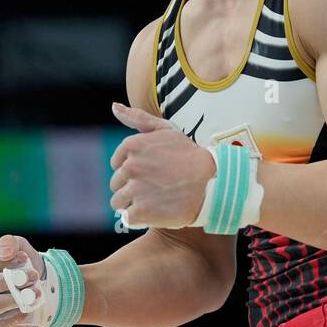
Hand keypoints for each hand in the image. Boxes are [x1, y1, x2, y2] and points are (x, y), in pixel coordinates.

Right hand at [0, 234, 46, 326]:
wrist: (34, 288)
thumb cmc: (20, 266)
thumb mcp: (17, 248)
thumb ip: (9, 243)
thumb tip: (4, 252)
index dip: (0, 261)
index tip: (23, 258)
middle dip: (12, 280)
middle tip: (33, 276)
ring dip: (15, 298)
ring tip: (33, 293)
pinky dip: (14, 317)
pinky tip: (26, 310)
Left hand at [109, 102, 216, 228]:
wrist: (213, 184)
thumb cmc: (190, 156)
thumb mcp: (166, 130)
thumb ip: (138, 118)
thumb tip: (113, 107)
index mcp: (132, 146)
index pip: (116, 164)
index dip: (133, 171)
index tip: (151, 173)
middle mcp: (130, 166)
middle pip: (116, 184)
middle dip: (132, 188)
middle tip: (156, 188)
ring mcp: (135, 190)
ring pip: (118, 203)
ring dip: (132, 205)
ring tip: (154, 202)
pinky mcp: (141, 212)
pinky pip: (127, 218)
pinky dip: (139, 219)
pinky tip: (155, 212)